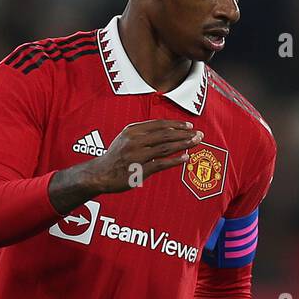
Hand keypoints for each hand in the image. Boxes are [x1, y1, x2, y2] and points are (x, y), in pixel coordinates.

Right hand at [49, 121, 203, 213]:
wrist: (100, 174)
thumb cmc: (116, 157)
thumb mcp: (125, 138)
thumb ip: (143, 133)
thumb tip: (166, 130)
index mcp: (132, 130)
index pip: (159, 124)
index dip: (176, 125)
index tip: (189, 127)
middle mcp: (135, 141)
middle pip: (165, 135)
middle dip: (184, 134)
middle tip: (199, 134)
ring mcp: (137, 155)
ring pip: (165, 148)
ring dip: (182, 145)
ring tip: (195, 143)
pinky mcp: (138, 170)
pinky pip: (160, 164)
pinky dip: (174, 161)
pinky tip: (185, 158)